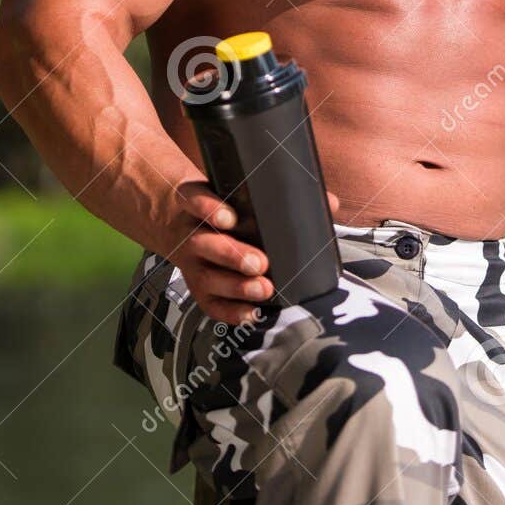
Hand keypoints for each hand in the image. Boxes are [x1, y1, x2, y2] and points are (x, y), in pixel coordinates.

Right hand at [171, 178, 338, 325]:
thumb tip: (328, 203)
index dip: (209, 209)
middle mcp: (189, 232)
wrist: (176, 218)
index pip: (195, 200)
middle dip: (231, 255)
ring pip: (205, 277)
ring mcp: (190, 262)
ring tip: (263, 289)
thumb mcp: (235, 191)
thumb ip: (276, 195)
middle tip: (259, 263)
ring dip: (235, 287)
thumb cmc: (221, 204)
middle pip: (203, 244)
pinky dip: (229, 311)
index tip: (231, 218)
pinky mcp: (195, 286)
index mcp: (195, 201)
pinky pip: (208, 303)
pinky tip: (252, 313)